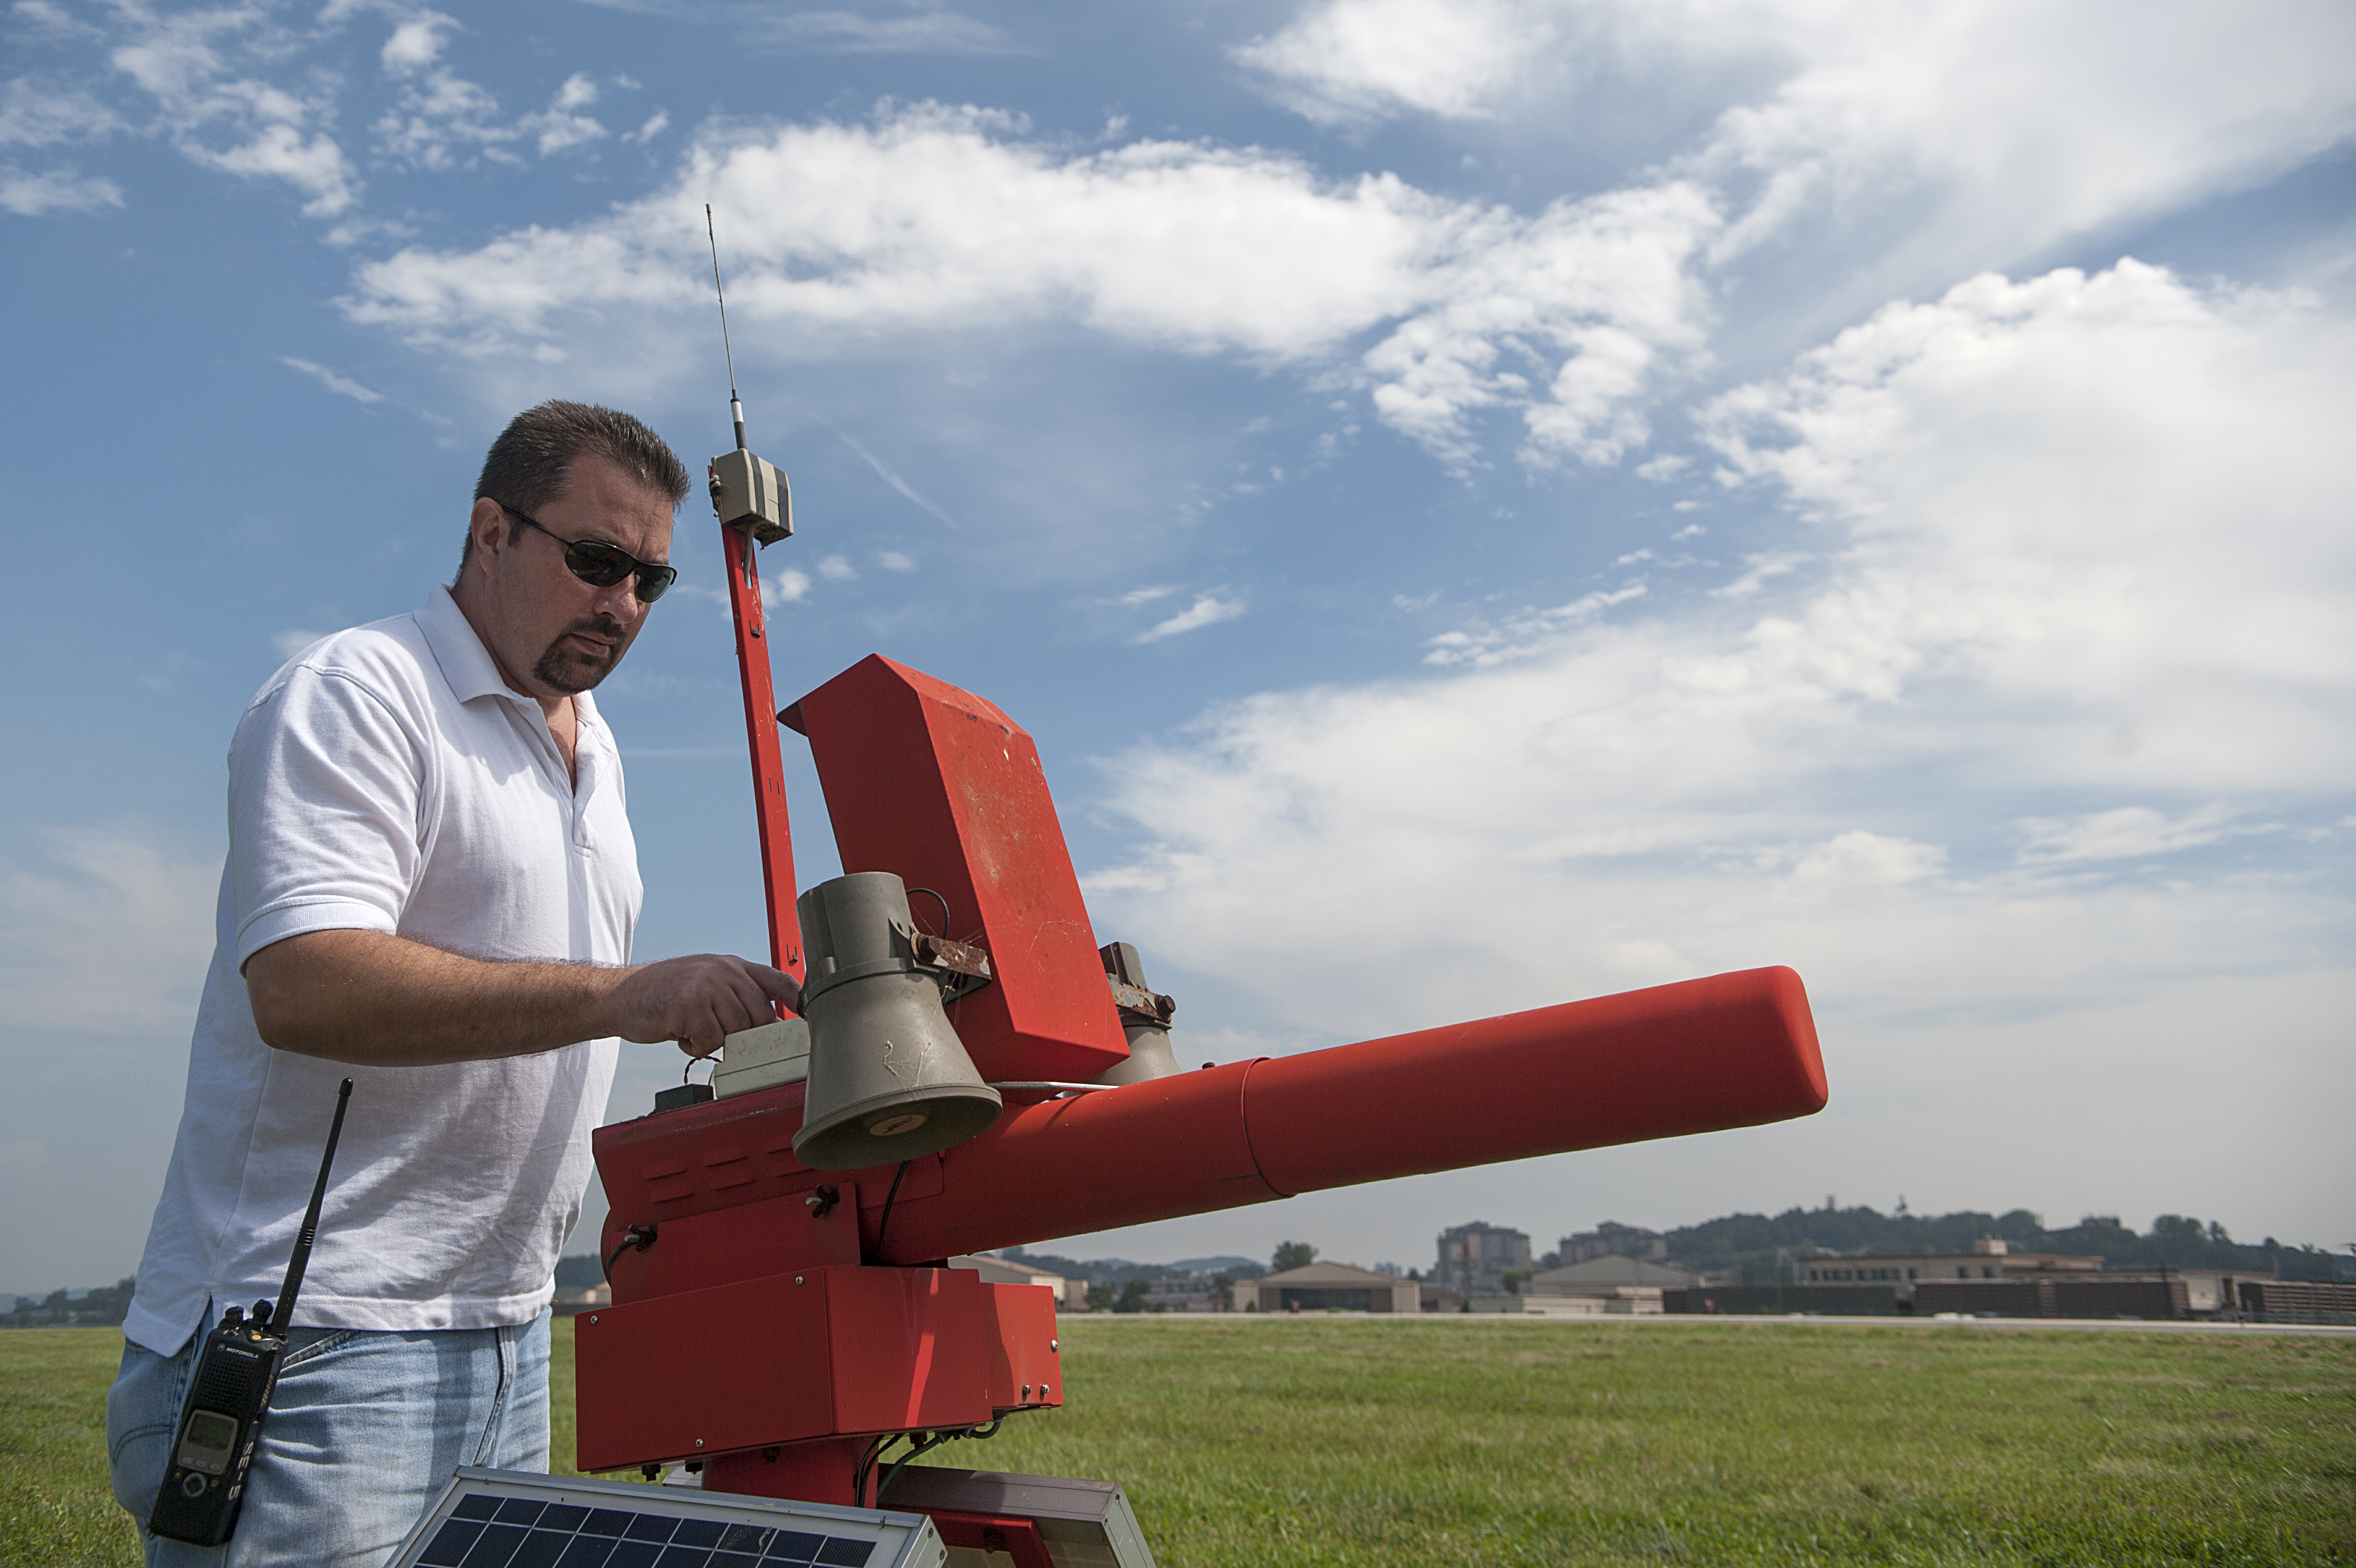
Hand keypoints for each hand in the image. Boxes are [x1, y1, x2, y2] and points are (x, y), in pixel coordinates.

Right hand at [600, 954, 802, 1059]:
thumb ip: (736, 995)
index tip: (810, 1019)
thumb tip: (771, 1024)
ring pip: (738, 1030)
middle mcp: (724, 971)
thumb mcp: (705, 982)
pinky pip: (712, 1041)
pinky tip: (681, 1034)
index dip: (798, 1001)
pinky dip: (697, 1047)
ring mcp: (708, 985)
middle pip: (762, 1015)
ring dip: (717, 1041)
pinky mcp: (690, 1004)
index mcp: (732, 966)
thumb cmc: (664, 995)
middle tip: (722, 1037)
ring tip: (694, 1030)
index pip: (779, 980)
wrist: (620, 995)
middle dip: (748, 1036)